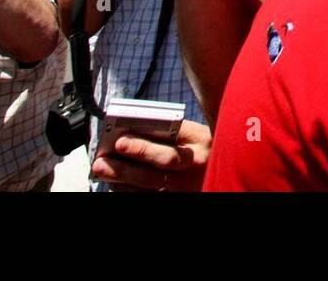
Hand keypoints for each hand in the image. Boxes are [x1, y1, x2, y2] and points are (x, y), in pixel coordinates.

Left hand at [91, 120, 211, 191]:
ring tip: (103, 171)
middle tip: (104, 160)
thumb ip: (174, 130)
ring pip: (153, 184)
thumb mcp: (198, 133)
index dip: (144, 145)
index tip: (120, 140)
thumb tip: (135, 129)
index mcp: (201, 140)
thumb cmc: (206, 146)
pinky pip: (153, 197)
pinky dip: (132, 191)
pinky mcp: (183, 195)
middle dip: (130, 162)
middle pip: (161, 164)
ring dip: (124, 179)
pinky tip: (117, 185)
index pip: (171, 142)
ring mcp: (189, 184)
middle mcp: (196, 163)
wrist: (225, 168)